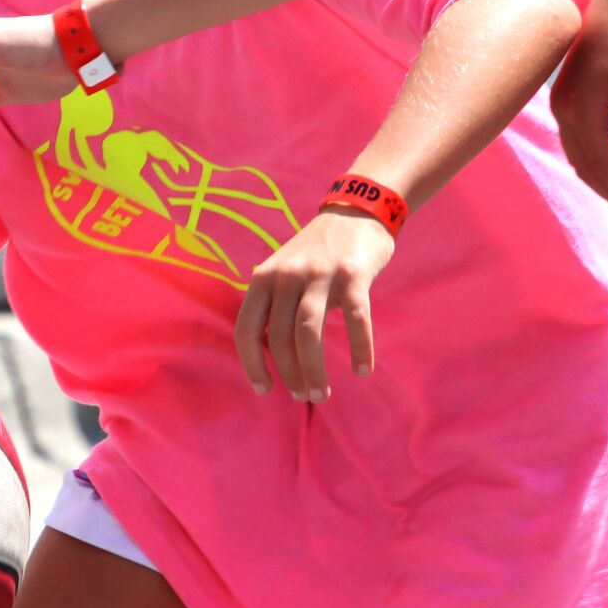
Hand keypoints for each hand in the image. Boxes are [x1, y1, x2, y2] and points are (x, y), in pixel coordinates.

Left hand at [234, 208, 394, 402]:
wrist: (357, 211)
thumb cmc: (317, 251)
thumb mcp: (282, 270)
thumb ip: (270, 303)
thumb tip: (260, 349)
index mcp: (263, 278)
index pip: (245, 329)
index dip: (251, 364)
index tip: (264, 389)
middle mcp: (286, 276)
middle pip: (278, 338)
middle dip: (289, 374)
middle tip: (303, 396)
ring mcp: (319, 275)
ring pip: (308, 333)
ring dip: (313, 370)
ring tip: (320, 394)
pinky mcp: (353, 275)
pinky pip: (355, 319)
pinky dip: (359, 349)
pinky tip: (361, 370)